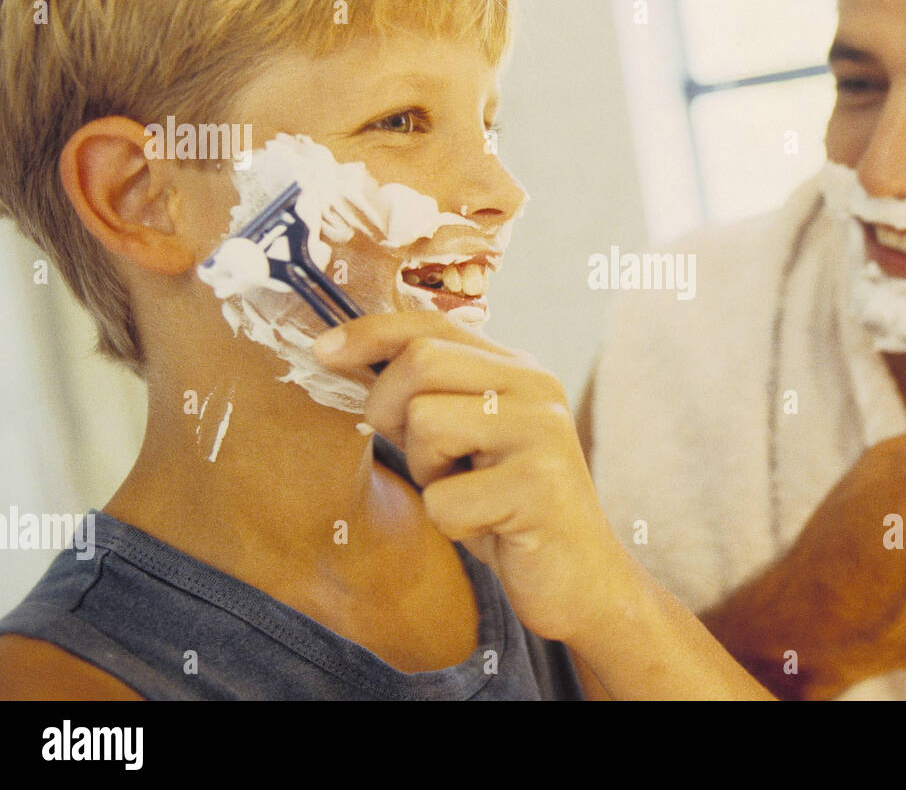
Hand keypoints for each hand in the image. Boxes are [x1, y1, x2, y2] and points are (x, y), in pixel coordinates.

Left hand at [311, 312, 633, 644]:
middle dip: (390, 410)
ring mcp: (542, 431)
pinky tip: (489, 527)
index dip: (369, 333)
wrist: (582, 579)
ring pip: (426, 422)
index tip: (323, 351)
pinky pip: (444, 499)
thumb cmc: (507, 511)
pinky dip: (451, 525)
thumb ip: (428, 396)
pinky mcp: (539, 486)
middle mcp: (537, 387)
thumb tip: (343, 354)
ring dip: (427, 473)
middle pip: (420, 362)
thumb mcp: (467, 441)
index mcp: (519, 369)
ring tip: (467, 492)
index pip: (431, 326)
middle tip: (423, 459)